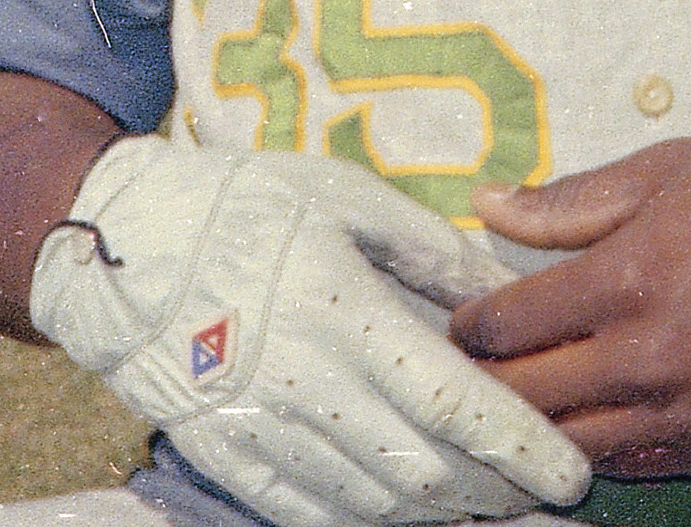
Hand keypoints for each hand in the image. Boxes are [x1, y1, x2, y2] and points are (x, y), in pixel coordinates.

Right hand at [30, 138, 591, 526]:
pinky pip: (310, 515)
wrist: (118, 248)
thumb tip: (499, 294)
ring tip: (492, 511)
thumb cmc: (242, 205)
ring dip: (441, 518)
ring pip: (372, 506)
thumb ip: (429, 249)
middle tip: (545, 498)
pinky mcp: (226, 458)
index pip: (453, 402)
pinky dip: (367, 523)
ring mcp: (261, 431)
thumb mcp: (343, 196)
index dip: (522, 447)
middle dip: (496, 495)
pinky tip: (407, 517)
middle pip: (423, 473)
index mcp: (341, 311)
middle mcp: (304, 384)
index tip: (573, 474)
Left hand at [451, 142, 690, 480]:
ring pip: (569, 449)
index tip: (462, 321)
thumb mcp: (674, 169)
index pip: (503, 326)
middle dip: (483, 388)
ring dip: (534, 430)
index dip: (467, 326)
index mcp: (627, 277)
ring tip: (518, 407)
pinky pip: (630, 469)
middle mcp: (646, 357)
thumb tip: (488, 204)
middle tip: (469, 374)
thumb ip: (573, 198)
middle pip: (522, 400)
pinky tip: (587, 426)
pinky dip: (596, 452)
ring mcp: (685, 414)